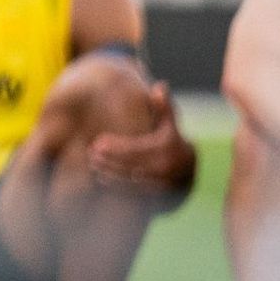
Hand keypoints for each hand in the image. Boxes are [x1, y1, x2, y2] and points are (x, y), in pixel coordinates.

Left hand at [87, 79, 195, 201]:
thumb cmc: (172, 141)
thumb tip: (160, 86)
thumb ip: (164, 107)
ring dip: (109, 172)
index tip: (97, 142)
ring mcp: (160, 183)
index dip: (116, 146)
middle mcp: (164, 167)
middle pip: (130, 164)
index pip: (136, 148)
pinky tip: (101, 176)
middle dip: (108, 159)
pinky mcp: (155, 194)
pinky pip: (133, 190)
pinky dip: (116, 184)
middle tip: (90, 153)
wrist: (189, 171)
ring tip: (92, 164)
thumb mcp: (171, 124)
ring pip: (130, 179)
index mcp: (165, 148)